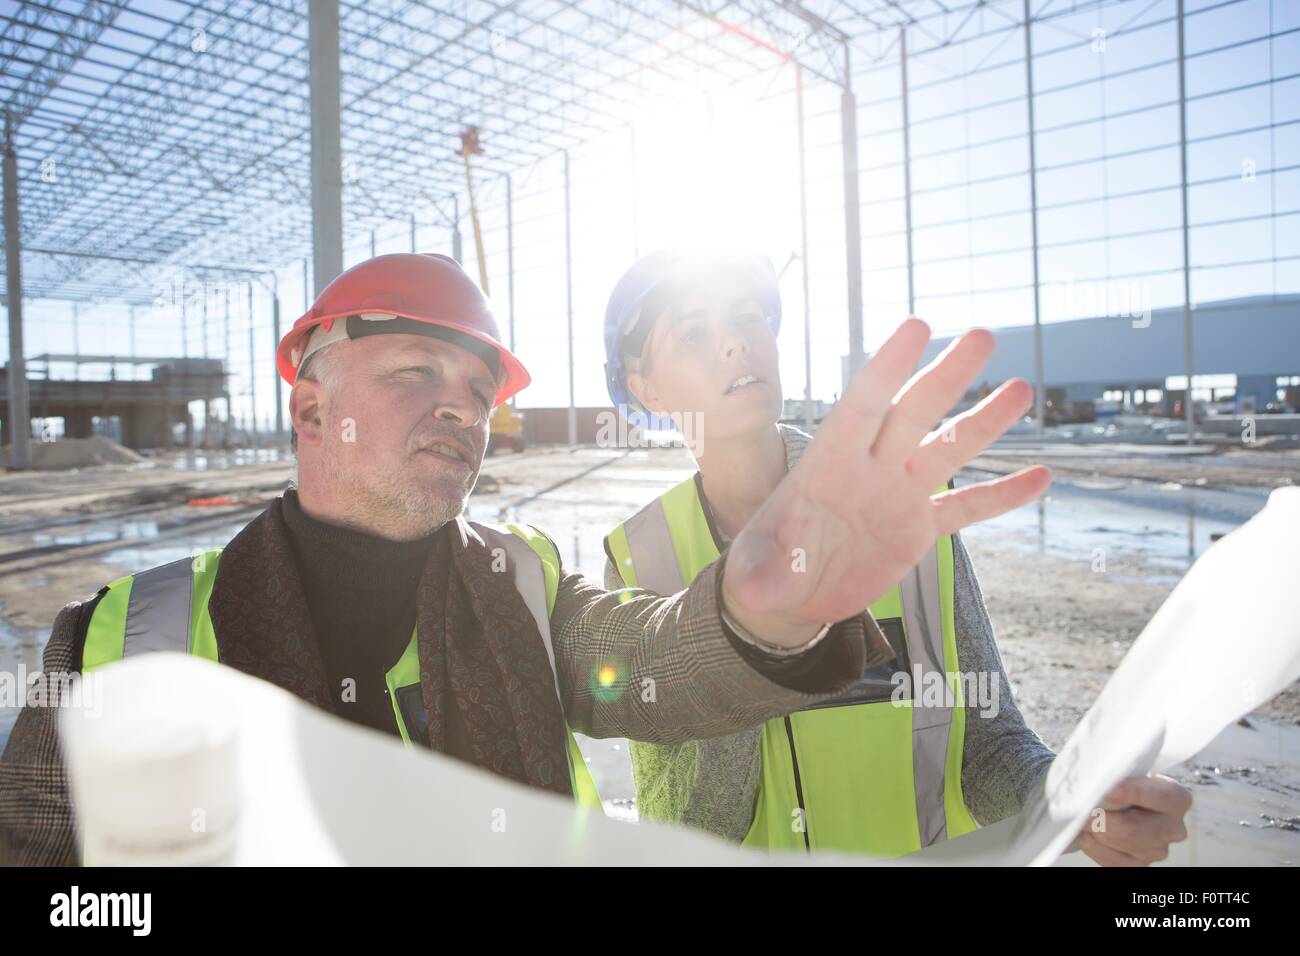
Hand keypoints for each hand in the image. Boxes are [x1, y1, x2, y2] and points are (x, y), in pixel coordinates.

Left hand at [723, 317, 1050, 643]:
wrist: (791, 595)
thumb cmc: (765, 569)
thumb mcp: (753, 573)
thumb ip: (759, 574)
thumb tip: (754, 588)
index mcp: (827, 464)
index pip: (862, 406)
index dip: (888, 368)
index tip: (918, 326)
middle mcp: (869, 468)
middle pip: (912, 413)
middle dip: (945, 376)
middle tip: (983, 336)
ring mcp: (897, 495)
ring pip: (946, 450)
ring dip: (983, 422)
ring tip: (1019, 389)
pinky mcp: (917, 529)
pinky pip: (966, 508)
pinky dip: (1001, 496)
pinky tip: (1041, 478)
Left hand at [1075, 774, 1192, 865]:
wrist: (1125, 802)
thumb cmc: (1125, 782)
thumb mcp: (1127, 772)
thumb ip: (1117, 776)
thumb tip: (1097, 786)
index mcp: (1176, 798)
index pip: (1160, 795)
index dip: (1134, 792)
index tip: (1110, 791)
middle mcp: (1172, 827)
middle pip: (1136, 827)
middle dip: (1105, 819)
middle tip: (1083, 811)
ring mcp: (1157, 849)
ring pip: (1123, 844)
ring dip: (1097, 832)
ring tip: (1081, 819)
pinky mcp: (1138, 864)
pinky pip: (1114, 862)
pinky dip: (1095, 847)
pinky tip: (1085, 836)